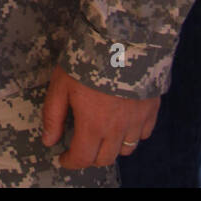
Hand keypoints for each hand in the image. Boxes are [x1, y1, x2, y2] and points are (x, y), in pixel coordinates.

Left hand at [42, 65, 159, 168]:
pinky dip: (133, 134)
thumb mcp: (60, 84)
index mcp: (93, 124)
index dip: (70, 161)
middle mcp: (117, 128)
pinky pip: (144, 132)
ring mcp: (137, 119)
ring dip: (113, 148)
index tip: (64, 158)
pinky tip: (124, 123)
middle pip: (105, 158)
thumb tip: (48, 140)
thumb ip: (53, 115)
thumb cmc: (87, 58)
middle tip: (81, 148)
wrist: (121, 38)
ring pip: (127, 149)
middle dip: (90, 158)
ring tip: (102, 137)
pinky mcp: (151, 108)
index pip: (82, 157)